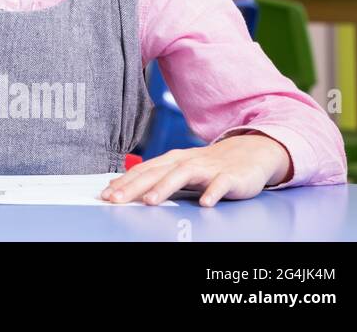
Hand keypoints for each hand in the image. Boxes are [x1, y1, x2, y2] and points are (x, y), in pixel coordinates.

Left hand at [101, 132, 292, 206]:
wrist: (250, 153)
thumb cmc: (210, 165)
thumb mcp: (181, 169)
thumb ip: (158, 178)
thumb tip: (128, 188)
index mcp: (172, 160)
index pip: (143, 170)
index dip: (124, 182)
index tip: (106, 194)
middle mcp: (187, 161)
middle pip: (157, 172)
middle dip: (134, 186)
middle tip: (117, 199)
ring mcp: (209, 168)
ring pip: (184, 175)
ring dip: (166, 187)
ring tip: (150, 201)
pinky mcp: (230, 177)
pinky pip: (221, 184)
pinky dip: (212, 192)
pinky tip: (204, 203)